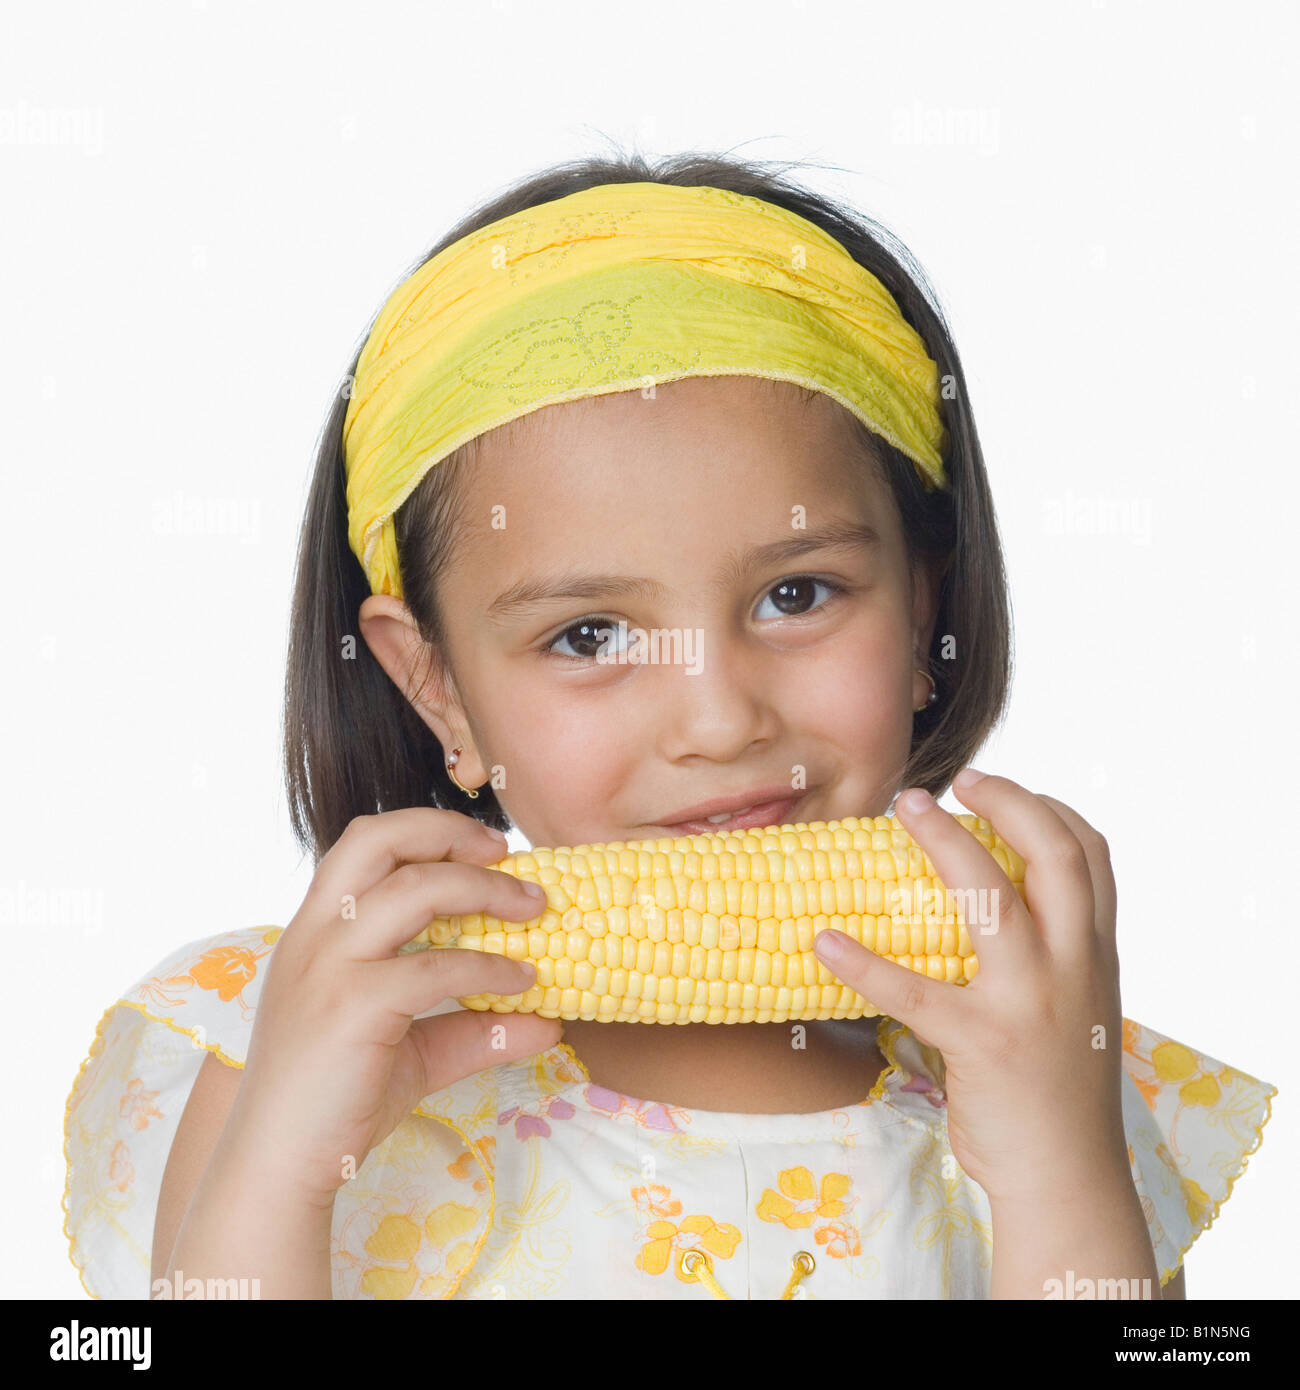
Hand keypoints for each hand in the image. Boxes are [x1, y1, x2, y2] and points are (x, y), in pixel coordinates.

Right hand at [228, 809, 561, 1206]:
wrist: (278, 1165)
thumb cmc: (337, 1101)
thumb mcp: (413, 1051)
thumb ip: (474, 1028)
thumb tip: (550, 1022)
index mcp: (317, 928)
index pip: (366, 841)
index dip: (429, 830)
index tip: (487, 847)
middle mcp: (315, 933)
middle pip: (378, 839)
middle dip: (449, 832)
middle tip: (507, 853)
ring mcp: (329, 967)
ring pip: (413, 889)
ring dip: (485, 889)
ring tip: (534, 907)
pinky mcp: (351, 1007)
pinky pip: (435, 967)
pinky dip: (488, 966)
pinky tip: (522, 981)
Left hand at [813, 771, 1127, 1205]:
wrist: (1066, 1177)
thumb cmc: (1056, 1088)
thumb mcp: (1076, 1006)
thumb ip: (1050, 953)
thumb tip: (985, 900)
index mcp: (1095, 952)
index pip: (1091, 855)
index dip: (1048, 807)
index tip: (999, 788)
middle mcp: (1074, 966)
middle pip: (1056, 855)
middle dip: (1007, 801)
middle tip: (955, 779)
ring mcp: (1030, 1002)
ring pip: (992, 900)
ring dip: (944, 844)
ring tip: (901, 809)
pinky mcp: (982, 1044)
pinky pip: (913, 993)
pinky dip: (862, 963)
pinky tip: (823, 940)